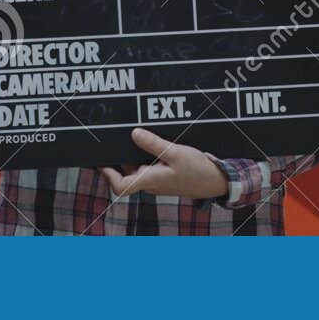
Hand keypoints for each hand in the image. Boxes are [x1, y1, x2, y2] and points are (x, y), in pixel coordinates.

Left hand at [100, 128, 228, 199]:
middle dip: (120, 159)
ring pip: (138, 170)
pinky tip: (151, 143)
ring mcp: (158, 182)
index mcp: (150, 180)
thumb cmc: (198, 170)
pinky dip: (145, 157)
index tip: (102, 161)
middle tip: (115, 140)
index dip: (108, 175)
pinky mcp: (165, 178)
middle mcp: (151, 184)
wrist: (216, 182)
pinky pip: (149, 168)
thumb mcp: (175, 152)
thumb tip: (134, 134)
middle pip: (127, 175)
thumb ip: (153, 144)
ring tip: (134, 137)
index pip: (121, 186)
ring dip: (134, 156)